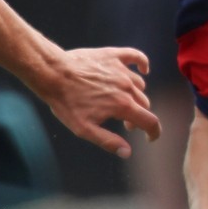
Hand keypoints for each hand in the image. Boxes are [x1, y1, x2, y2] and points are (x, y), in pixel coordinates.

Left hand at [42, 47, 159, 157]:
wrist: (53, 74)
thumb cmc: (66, 103)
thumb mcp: (84, 129)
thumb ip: (108, 141)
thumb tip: (127, 152)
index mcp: (122, 106)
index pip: (150, 121)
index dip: (154, 132)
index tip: (150, 138)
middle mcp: (126, 87)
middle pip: (144, 104)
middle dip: (138, 117)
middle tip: (124, 123)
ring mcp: (121, 70)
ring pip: (139, 85)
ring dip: (136, 96)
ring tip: (123, 102)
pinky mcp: (113, 56)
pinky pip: (135, 57)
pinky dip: (142, 64)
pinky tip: (143, 70)